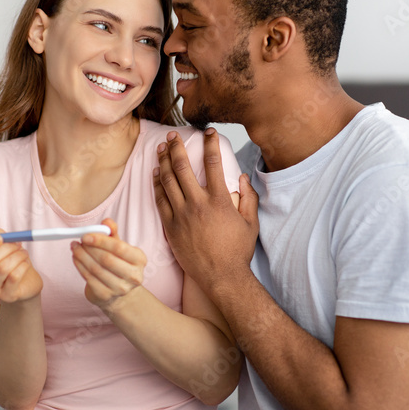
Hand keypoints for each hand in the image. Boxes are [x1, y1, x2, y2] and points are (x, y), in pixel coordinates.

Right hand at [0, 227, 42, 302]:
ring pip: (3, 267)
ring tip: (23, 253)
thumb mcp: (3, 245)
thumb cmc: (10, 261)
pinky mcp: (7, 297)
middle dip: (8, 247)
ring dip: (18, 256)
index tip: (0, 238)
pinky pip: (14, 276)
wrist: (25, 282)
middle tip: (18, 243)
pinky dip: (23, 266)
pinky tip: (25, 264)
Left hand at [71, 218, 145, 311]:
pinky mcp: (106, 296)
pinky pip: (89, 278)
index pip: (119, 248)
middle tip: (78, 241)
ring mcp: (120, 288)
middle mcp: (133, 276)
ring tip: (75, 248)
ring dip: (81, 256)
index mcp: (140, 260)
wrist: (119, 292)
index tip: (86, 235)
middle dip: (89, 249)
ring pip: (95, 269)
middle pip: (106, 259)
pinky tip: (76, 258)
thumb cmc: (118, 263)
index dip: (101, 241)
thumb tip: (106, 221)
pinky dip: (80, 266)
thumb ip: (113, 233)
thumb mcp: (119, 247)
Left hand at [153, 129, 258, 295]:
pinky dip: (157, 184)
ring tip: (161, 148)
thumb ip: (249, 198)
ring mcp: (181, 215)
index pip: (212, 163)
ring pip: (168, 181)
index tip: (208, 132)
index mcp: (220, 201)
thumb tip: (243, 177)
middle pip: (182, 167)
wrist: (220, 277)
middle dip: (176, 147)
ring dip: (163, 161)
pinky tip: (156, 173)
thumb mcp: (251, 224)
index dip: (210, 144)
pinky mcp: (171, 227)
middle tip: (173, 135)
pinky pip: (160, 200)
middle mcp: (198, 205)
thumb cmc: (237, 252)